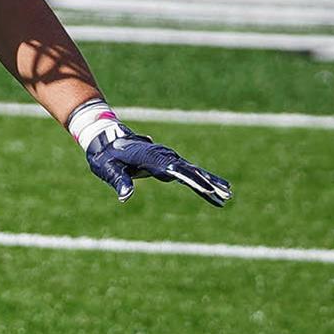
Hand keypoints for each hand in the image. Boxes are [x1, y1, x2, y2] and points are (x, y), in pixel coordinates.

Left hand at [85, 127, 231, 206]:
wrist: (106, 137)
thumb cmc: (105, 154)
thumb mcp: (108, 169)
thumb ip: (119, 181)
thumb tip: (125, 196)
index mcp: (150, 156)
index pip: (174, 169)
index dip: (191, 179)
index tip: (207, 189)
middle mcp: (162, 155)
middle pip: (189, 170)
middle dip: (208, 182)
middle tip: (226, 194)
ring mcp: (166, 158)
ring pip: (192, 171)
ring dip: (210, 182)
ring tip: (227, 194)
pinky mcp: (167, 163)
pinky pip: (187, 173)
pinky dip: (201, 180)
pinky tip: (213, 190)